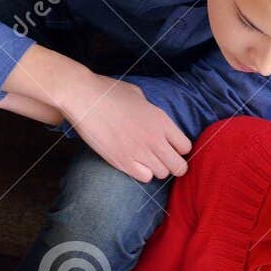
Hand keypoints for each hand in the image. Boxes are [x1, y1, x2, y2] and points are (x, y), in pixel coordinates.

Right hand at [60, 70, 190, 182]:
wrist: (85, 100)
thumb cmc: (109, 92)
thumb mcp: (139, 96)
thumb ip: (151, 112)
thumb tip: (153, 119)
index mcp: (161, 121)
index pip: (185, 147)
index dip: (180, 149)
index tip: (172, 147)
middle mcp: (155, 140)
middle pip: (179, 167)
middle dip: (174, 165)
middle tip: (164, 160)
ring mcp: (140, 153)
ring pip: (162, 174)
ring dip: (157, 168)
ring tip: (146, 159)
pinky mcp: (124, 163)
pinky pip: (145, 178)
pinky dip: (143, 173)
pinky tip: (135, 163)